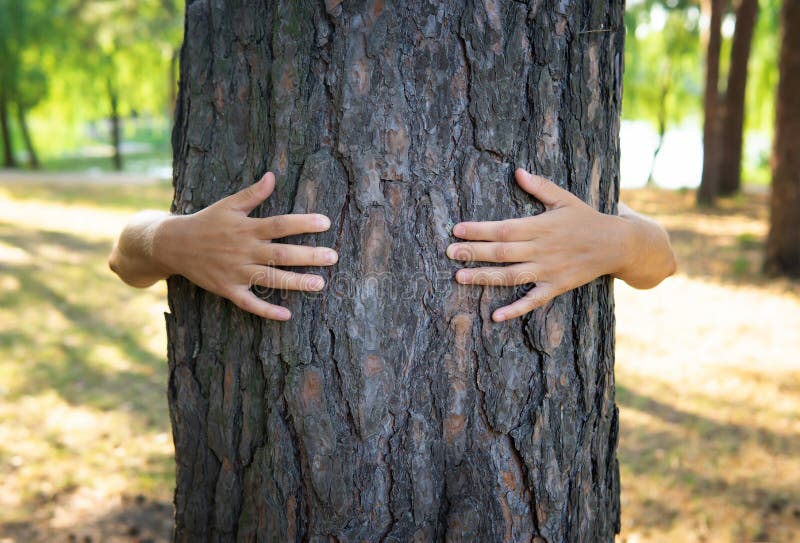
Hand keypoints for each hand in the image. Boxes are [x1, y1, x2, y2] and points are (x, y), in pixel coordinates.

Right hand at [153, 172, 337, 320]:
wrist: (173, 245)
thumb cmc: (206, 222)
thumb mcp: (228, 205)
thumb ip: (253, 194)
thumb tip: (272, 176)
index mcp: (246, 228)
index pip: (280, 225)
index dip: (303, 223)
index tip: (326, 223)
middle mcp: (244, 251)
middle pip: (281, 254)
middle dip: (308, 256)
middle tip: (333, 257)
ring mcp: (236, 272)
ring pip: (270, 279)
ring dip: (296, 282)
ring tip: (320, 284)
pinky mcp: (228, 290)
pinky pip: (249, 303)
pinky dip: (266, 311)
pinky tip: (286, 315)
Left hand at [447, 168, 630, 321]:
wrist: (616, 245)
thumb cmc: (585, 219)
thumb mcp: (564, 198)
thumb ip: (539, 186)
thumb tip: (518, 171)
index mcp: (540, 226)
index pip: (503, 229)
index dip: (479, 230)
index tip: (456, 229)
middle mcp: (540, 250)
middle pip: (501, 252)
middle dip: (473, 252)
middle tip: (448, 252)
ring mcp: (547, 271)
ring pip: (510, 276)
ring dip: (483, 277)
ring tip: (459, 277)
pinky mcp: (555, 287)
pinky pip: (532, 301)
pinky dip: (514, 309)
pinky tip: (495, 316)